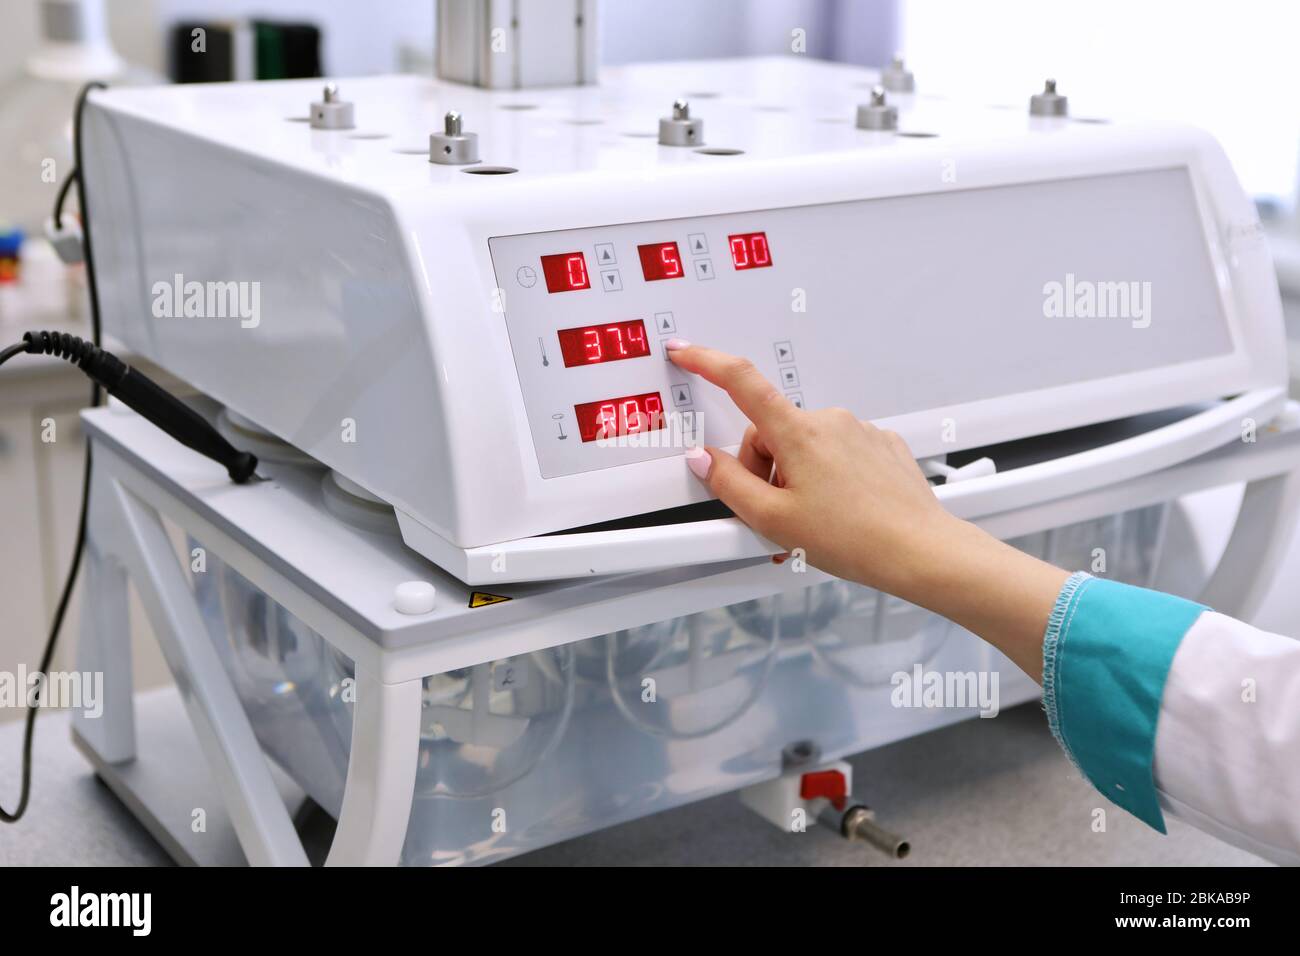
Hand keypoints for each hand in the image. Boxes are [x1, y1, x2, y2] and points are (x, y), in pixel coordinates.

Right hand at [667, 340, 1068, 681]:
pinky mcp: (880, 446)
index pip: (741, 382)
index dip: (707, 361)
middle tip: (773, 512)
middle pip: (771, 432)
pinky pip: (837, 452)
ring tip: (810, 520)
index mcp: (799, 434)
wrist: (919, 551)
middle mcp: (830, 421)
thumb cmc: (857, 539)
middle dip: (762, 468)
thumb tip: (705, 461)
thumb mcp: (774, 520)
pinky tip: (837, 510)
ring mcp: (859, 431)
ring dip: (796, 476)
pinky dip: (827, 476)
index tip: (686, 351)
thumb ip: (729, 485)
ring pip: (804, 445)